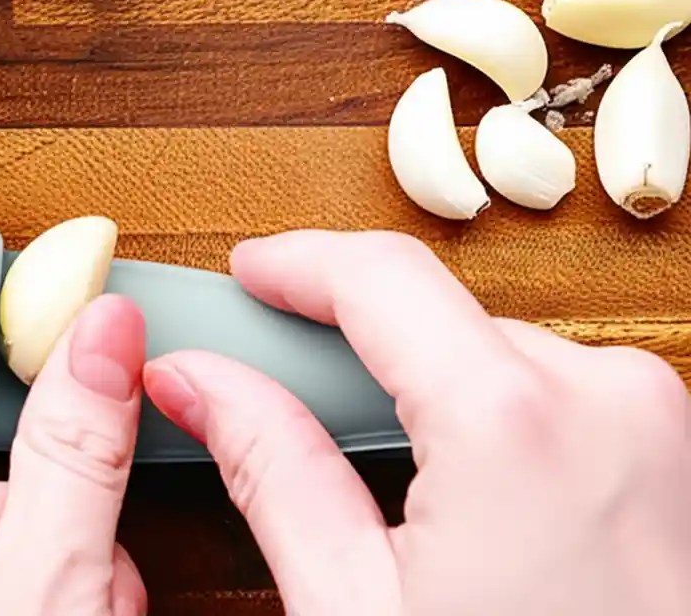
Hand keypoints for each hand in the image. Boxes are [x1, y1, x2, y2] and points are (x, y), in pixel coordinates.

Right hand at [143, 230, 690, 614]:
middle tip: (280, 387)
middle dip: (356, 342)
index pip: (381, 276)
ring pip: (497, 354)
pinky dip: (491, 418)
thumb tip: (199, 382)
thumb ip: (270, 469)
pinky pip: (557, 394)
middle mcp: (605, 398)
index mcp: (513, 424)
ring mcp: (654, 424)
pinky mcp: (671, 455)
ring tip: (377, 466)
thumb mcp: (355, 607)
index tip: (252, 272)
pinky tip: (457, 491)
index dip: (298, 262)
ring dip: (428, 387)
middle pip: (439, 316)